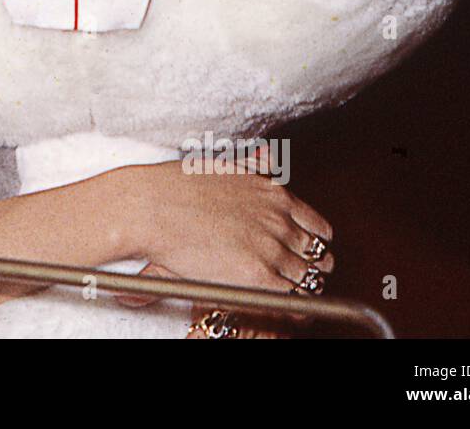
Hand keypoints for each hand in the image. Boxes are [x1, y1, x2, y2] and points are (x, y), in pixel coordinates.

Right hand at [113, 156, 334, 297]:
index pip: (318, 228)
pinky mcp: (258, 276)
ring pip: (309, 278)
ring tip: (290, 298)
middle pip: (318, 255)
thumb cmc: (177, 186)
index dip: (313, 245)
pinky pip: (293, 299)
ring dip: (301, 288)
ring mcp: (271, 248)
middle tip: (297, 278)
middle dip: (310, 268)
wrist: (151, 206)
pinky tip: (285, 313)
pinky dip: (293, 308)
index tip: (305, 254)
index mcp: (274, 195)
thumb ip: (254, 164)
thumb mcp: (228, 165)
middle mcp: (279, 220)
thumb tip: (266, 157)